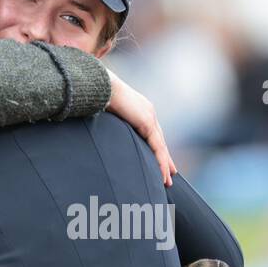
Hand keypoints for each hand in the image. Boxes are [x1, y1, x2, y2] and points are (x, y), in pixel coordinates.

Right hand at [106, 69, 176, 186]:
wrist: (98, 86)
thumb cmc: (96, 96)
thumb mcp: (105, 114)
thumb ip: (109, 125)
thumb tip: (99, 134)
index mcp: (139, 108)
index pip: (151, 133)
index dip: (156, 148)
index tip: (160, 160)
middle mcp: (148, 111)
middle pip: (160, 140)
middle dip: (165, 158)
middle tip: (171, 173)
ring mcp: (149, 116)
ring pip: (160, 146)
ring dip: (164, 165)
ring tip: (166, 181)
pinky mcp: (147, 122)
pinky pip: (157, 147)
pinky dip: (160, 162)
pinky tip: (163, 174)